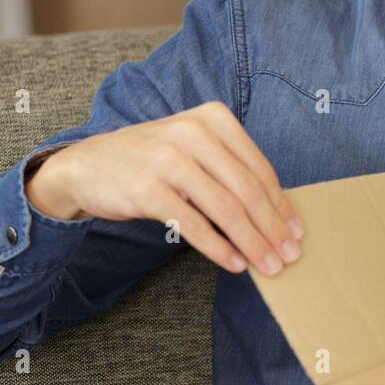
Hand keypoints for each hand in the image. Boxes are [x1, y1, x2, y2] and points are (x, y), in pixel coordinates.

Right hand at [27, 100, 301, 275]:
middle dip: (273, 227)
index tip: (296, 232)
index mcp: (213, 118)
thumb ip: (230, 167)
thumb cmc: (152, 159)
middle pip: (247, 189)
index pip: (258, 168)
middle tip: (290, 256)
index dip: (281, 204)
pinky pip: (194, 225)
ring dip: (252, 242)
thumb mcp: (194, 146)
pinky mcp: (148, 189)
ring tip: (268, 266)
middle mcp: (194, 133)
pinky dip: (219, 248)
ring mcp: (170, 159)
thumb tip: (275, 212)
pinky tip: (235, 264)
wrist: (88, 165)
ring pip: (226, 209)